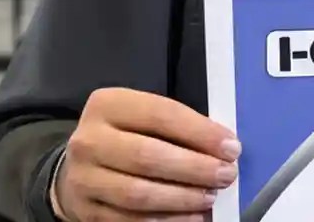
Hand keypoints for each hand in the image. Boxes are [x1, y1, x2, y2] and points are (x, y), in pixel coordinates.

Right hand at [53, 88, 240, 220]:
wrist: (82, 167)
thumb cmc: (128, 136)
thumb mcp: (146, 118)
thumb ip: (179, 128)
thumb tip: (224, 148)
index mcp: (109, 104)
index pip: (161, 114)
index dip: (200, 132)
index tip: (231, 147)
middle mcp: (89, 140)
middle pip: (148, 155)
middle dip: (195, 167)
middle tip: (225, 175)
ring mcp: (83, 177)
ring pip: (138, 193)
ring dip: (182, 198)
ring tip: (210, 197)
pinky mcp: (85, 210)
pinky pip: (129, 220)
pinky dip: (166, 221)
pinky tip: (191, 217)